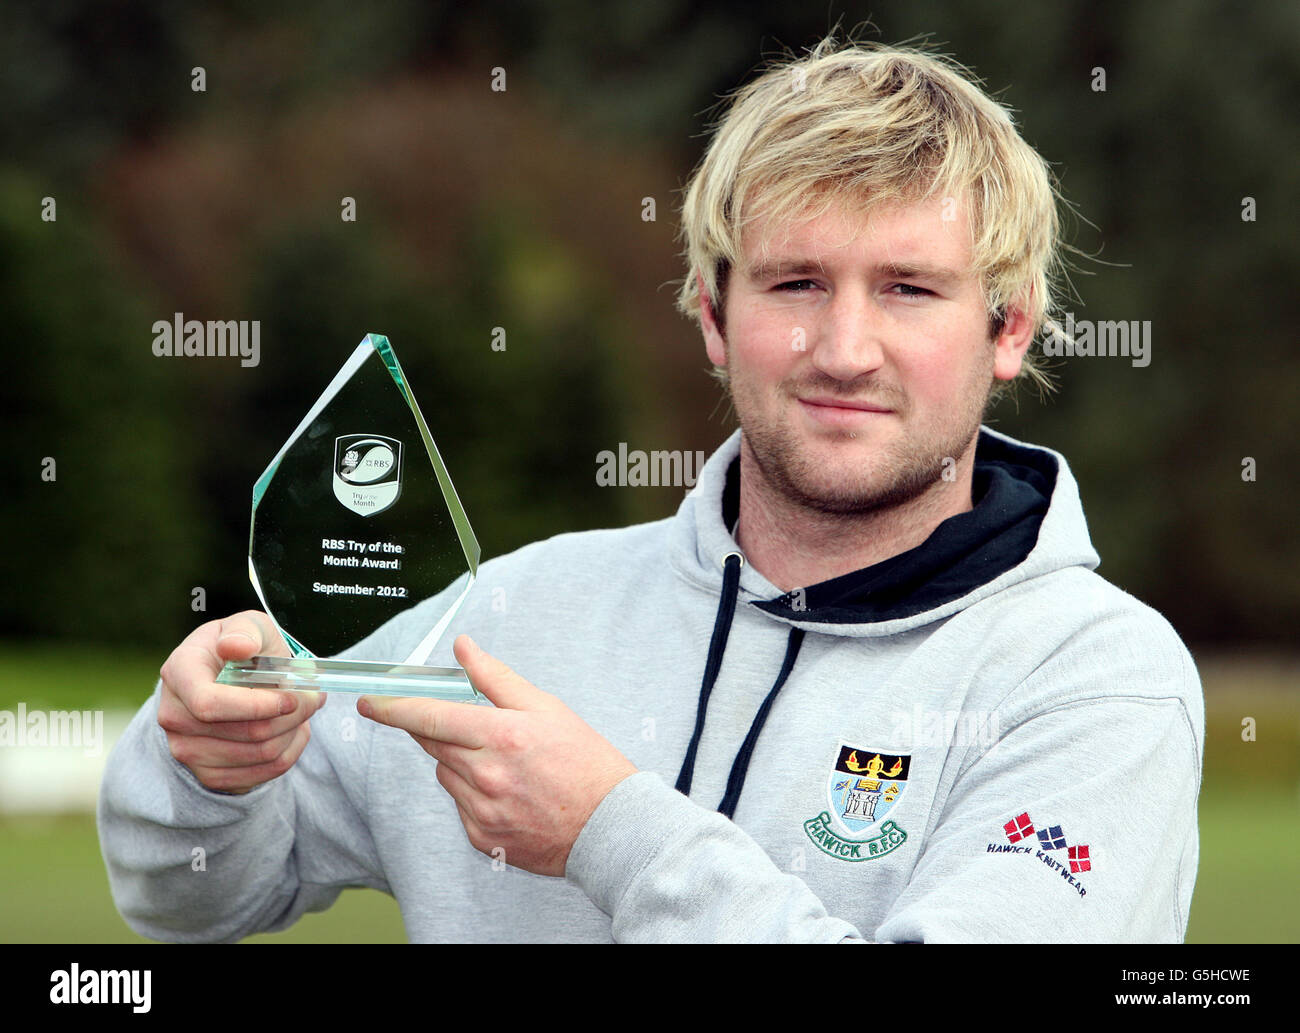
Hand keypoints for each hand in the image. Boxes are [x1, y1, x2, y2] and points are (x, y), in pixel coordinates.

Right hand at [157, 610, 326, 793]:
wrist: (226, 681)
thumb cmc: (243, 650)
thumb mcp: (249, 627)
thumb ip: (246, 631)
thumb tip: (237, 646)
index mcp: (179, 672)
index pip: (209, 704)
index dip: (256, 706)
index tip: (291, 698)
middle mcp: (174, 715)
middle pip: (245, 732)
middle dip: (291, 716)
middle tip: (313, 698)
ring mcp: (186, 749)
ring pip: (259, 754)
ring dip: (293, 732)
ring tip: (302, 710)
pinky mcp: (207, 773)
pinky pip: (261, 774)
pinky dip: (289, 752)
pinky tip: (292, 730)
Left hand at [357, 635, 636, 875]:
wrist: (609, 826)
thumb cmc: (584, 761)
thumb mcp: (545, 708)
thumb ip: (496, 677)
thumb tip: (463, 648)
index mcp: (501, 737)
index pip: (430, 716)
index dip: (394, 708)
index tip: (371, 702)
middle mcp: (485, 775)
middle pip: (432, 743)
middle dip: (436, 728)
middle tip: (467, 725)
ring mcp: (481, 810)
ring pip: (444, 772)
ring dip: (459, 760)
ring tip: (504, 762)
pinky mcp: (481, 837)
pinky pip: (459, 803)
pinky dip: (472, 791)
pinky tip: (508, 790)